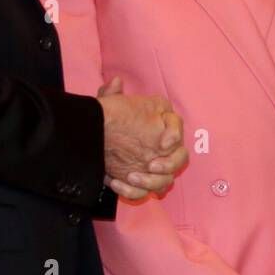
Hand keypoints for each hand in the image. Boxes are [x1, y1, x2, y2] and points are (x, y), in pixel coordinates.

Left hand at [97, 76, 187, 199]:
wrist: (93, 140)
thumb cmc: (106, 122)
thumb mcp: (106, 106)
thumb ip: (112, 94)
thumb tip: (117, 82)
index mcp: (161, 127)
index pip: (177, 127)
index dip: (174, 135)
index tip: (163, 143)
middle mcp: (163, 148)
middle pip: (180, 159)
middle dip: (168, 164)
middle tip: (151, 165)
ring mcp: (154, 168)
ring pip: (166, 181)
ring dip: (151, 182)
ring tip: (130, 176)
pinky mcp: (141, 184)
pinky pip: (144, 193)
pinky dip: (132, 191)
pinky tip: (115, 183)